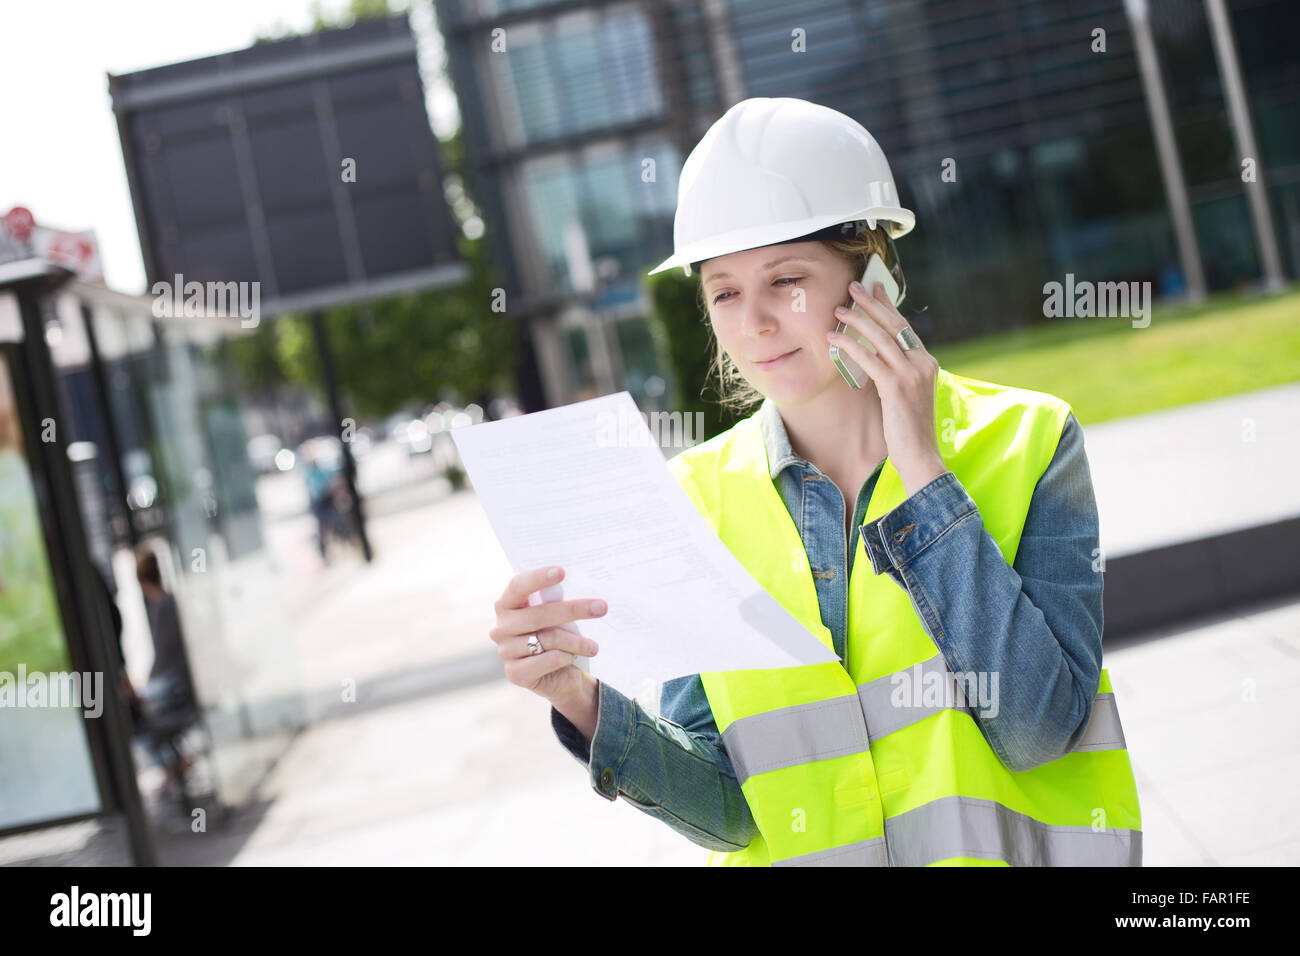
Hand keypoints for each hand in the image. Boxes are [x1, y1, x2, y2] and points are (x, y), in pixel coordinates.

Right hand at [490, 565, 604, 706]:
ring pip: (547, 639)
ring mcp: (505, 651)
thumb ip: (557, 602)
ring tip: (593, 646)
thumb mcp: (556, 616)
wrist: (559, 675)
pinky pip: (548, 660)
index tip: (562, 572)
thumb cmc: (557, 635)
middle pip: (538, 614)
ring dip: (576, 641)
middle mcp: (501, 627)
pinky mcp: (515, 673)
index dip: (538, 578)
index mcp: (507, 604)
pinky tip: (572, 657)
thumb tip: (584, 592)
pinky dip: (566, 657)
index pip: (518, 586)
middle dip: (573, 609)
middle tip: (601, 607)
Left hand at [827, 280, 946, 496]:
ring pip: (880, 338)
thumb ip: (896, 374)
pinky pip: (870, 359)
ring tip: (838, 309)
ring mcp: (912, 374)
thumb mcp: (906, 395)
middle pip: (893, 325)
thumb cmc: (908, 430)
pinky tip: (835, 339)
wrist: (920, 455)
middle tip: (852, 287)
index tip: (873, 288)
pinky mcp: (897, 387)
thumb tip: (875, 359)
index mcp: (927, 363)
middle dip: (871, 304)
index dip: (887, 306)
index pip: (904, 327)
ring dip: (857, 320)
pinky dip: (851, 345)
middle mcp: (923, 363)